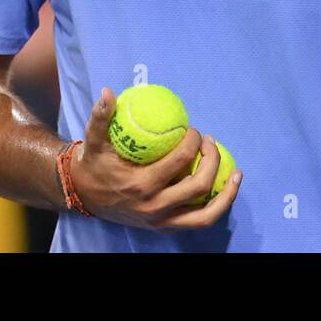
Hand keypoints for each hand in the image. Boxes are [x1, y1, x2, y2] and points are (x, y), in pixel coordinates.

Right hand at [68, 86, 241, 230]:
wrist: (83, 196)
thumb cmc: (93, 164)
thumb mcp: (93, 141)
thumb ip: (100, 117)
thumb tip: (108, 92)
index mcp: (141, 185)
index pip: (179, 161)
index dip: (193, 142)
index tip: (194, 130)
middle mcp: (155, 206)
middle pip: (198, 186)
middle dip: (211, 160)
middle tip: (210, 142)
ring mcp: (162, 221)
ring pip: (205, 214)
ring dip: (226, 194)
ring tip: (237, 174)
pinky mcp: (166, 227)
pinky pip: (198, 221)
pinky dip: (217, 207)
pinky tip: (226, 189)